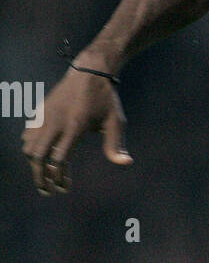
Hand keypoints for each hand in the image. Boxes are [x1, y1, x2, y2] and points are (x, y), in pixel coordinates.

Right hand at [21, 67, 131, 195]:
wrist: (89, 70)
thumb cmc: (106, 99)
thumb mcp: (116, 121)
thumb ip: (116, 145)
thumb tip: (126, 163)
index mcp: (75, 126)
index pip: (59, 159)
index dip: (59, 177)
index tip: (65, 188)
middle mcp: (56, 122)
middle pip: (37, 156)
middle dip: (40, 177)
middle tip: (47, 191)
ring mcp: (45, 116)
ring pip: (28, 147)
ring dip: (34, 165)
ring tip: (45, 176)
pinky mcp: (40, 112)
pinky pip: (28, 135)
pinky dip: (31, 149)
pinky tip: (43, 155)